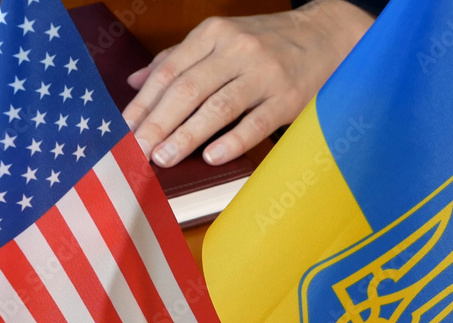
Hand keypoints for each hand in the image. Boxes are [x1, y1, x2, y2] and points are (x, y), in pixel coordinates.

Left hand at [121, 0, 373, 167]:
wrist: (327, 35)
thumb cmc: (268, 43)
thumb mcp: (222, 39)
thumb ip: (178, 58)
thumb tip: (136, 82)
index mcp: (215, 34)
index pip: (170, 71)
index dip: (145, 103)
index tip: (125, 129)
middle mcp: (237, 50)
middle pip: (188, 89)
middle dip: (158, 123)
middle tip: (137, 150)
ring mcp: (264, 74)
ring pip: (217, 107)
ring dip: (187, 135)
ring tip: (164, 158)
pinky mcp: (288, 98)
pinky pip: (256, 123)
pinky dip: (232, 141)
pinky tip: (212, 157)